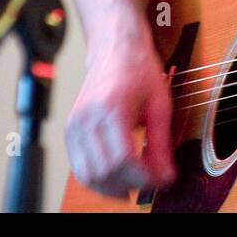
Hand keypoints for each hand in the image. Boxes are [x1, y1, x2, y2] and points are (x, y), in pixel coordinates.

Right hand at [66, 41, 176, 198]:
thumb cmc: (138, 69)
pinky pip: (79, 167)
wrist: (115, 49)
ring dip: (111, 188)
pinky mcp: (70, 131)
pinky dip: (98, 179)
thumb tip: (166, 174)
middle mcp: (86, 119)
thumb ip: (161, 142)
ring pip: (87, 175)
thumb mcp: (160, 103)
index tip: (162, 180)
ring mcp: (74, 126)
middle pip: (104, 171)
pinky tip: (117, 178)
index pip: (122, 159)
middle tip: (152, 182)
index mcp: (111, 108)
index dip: (144, 177)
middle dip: (130, 184)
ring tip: (135, 185)